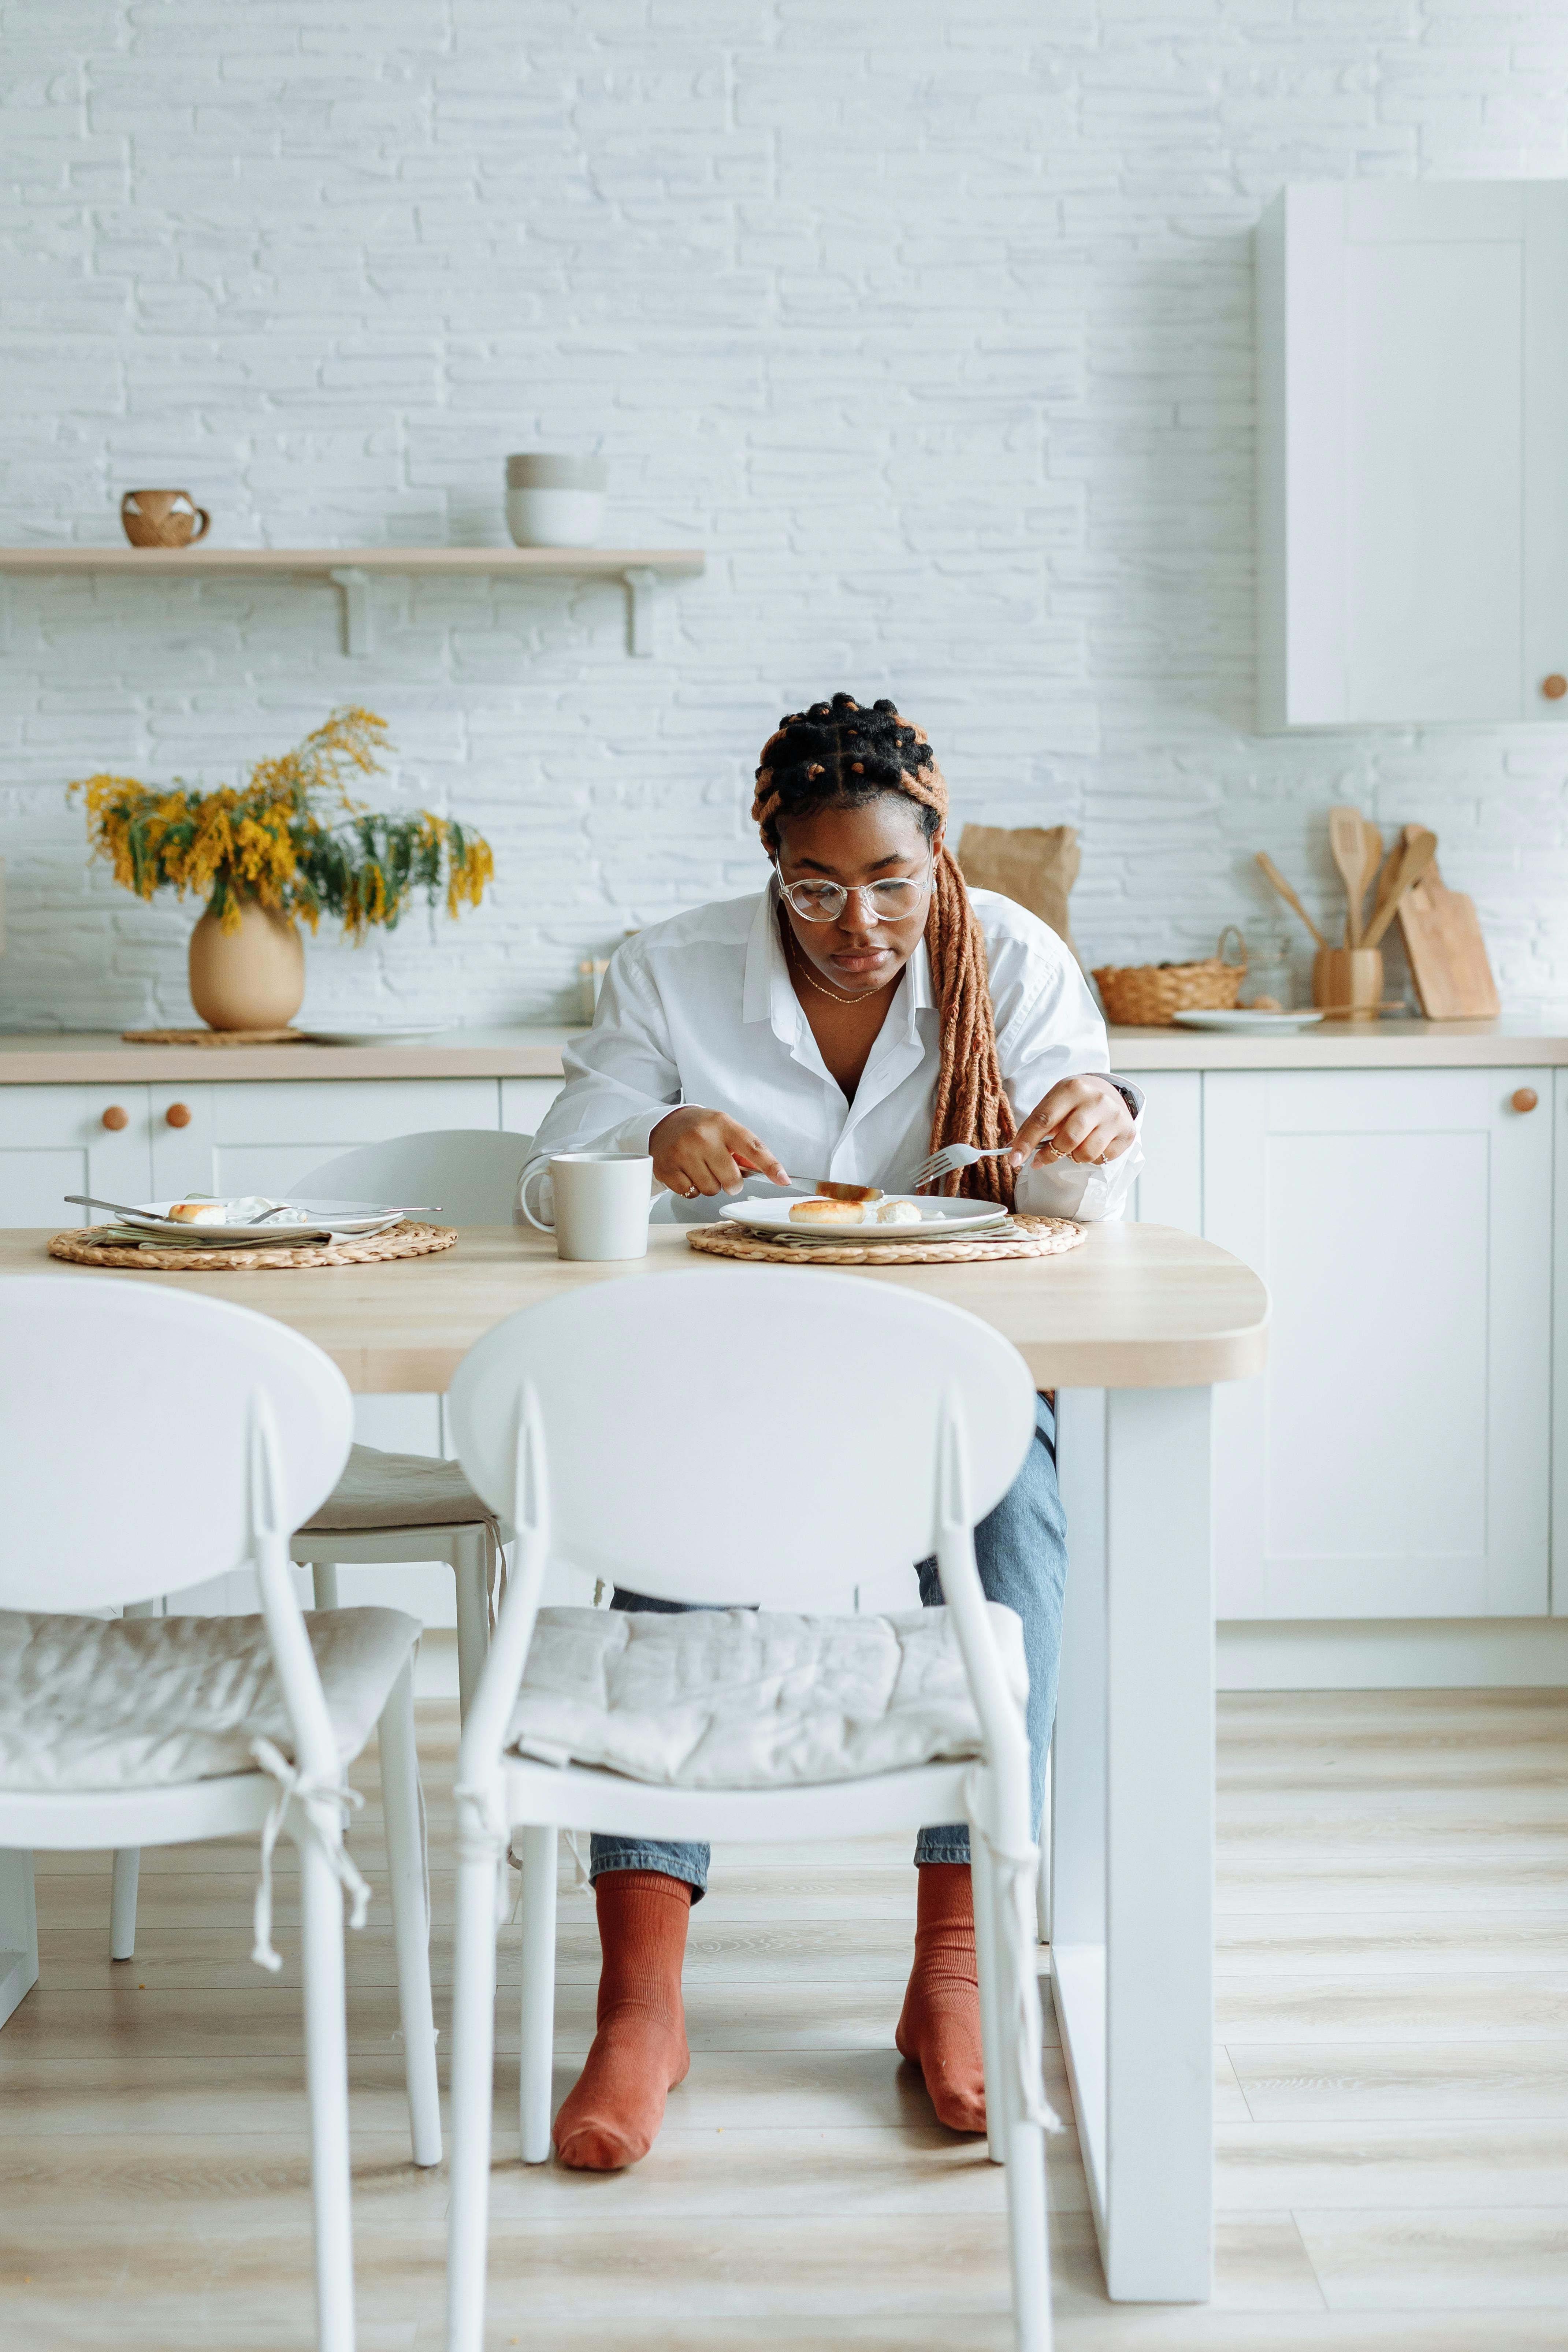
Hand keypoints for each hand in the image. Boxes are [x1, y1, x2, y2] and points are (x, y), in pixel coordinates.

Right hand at [650, 1106, 790, 1197]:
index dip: (770, 1166)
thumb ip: (747, 1149)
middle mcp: (702, 1137)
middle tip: (722, 1170)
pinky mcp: (667, 1169)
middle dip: (731, 1182)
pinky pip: (691, 1193)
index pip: (753, 1147)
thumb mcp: (725, 1129)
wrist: (664, 1125)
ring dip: (710, 1185)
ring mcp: (682, 1153)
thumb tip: (773, 1173)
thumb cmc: (701, 1128)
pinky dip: (692, 1188)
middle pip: (731, 1179)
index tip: (783, 1180)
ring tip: (701, 1168)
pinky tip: (688, 1172)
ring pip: (711, 1190)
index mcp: (722, 1124)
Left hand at [1007, 1076, 1134, 1172]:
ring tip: (1073, 1147)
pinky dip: (1093, 1158)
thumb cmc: (1074, 1102)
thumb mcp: (1053, 1103)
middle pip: (1068, 1139)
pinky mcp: (1127, 1132)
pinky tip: (1093, 1144)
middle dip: (1050, 1154)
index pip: (1044, 1119)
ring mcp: (1114, 1116)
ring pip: (1086, 1153)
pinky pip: (1103, 1159)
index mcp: (1072, 1089)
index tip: (1014, 1160)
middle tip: (1042, 1159)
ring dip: (1073, 1157)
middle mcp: (1096, 1100)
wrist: (1109, 1093)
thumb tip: (1014, 1154)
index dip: (1026, 1143)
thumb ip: (1034, 1126)